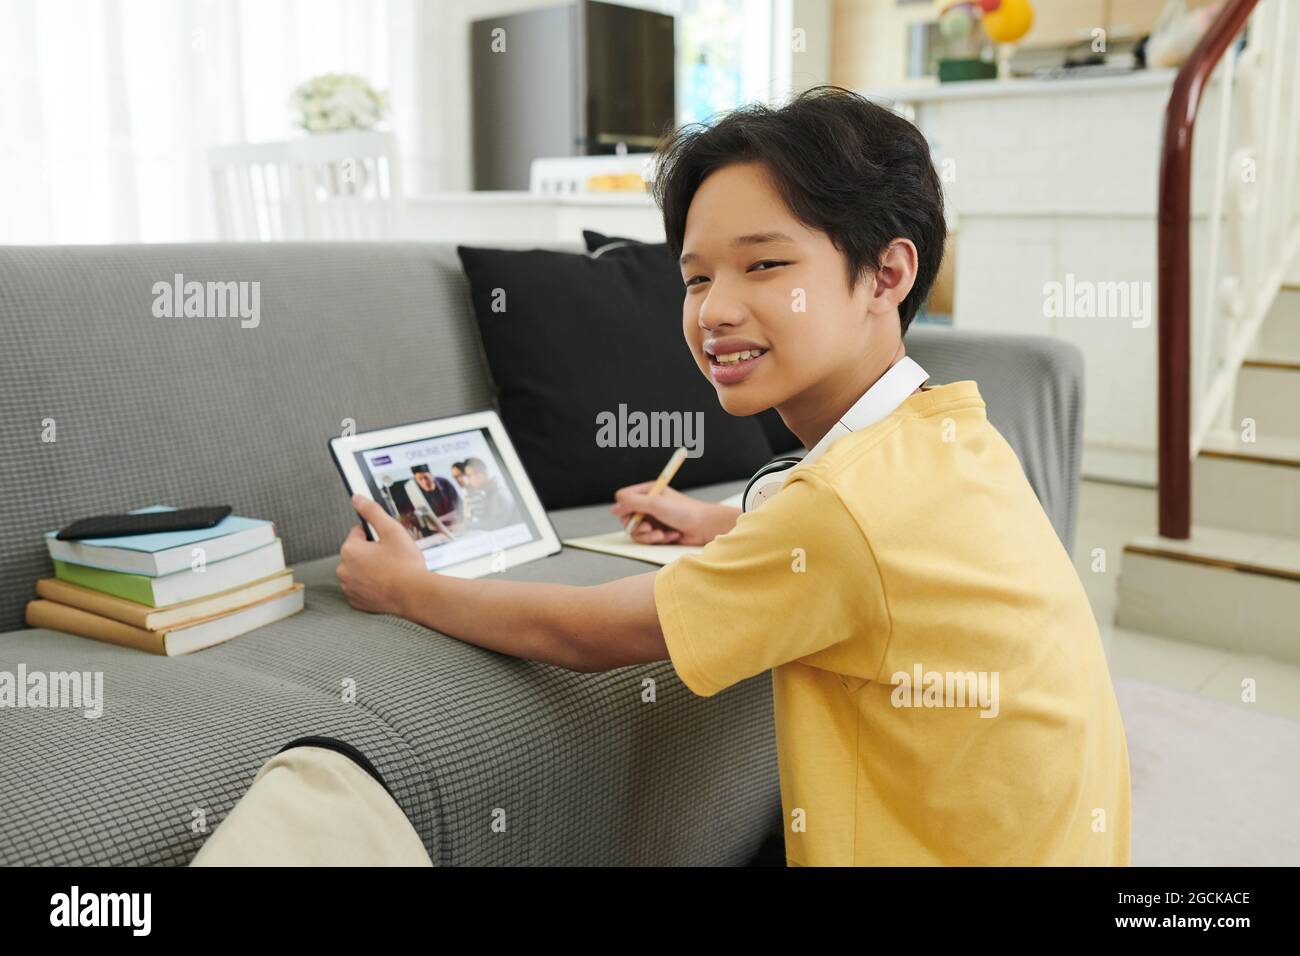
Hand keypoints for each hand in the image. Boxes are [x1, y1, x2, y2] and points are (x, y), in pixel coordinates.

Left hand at [337, 495, 426, 614]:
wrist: (415, 595)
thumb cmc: (405, 565)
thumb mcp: (392, 530)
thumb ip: (373, 512)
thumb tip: (357, 499)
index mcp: (350, 550)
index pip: (359, 532)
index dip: (377, 535)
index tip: (389, 544)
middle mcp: (344, 569)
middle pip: (358, 552)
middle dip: (372, 552)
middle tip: (392, 558)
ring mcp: (349, 587)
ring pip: (359, 570)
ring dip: (371, 569)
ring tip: (391, 573)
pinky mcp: (356, 601)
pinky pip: (361, 587)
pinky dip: (371, 585)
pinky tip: (385, 585)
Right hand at [609, 483, 738, 545]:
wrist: (705, 527)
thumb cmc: (685, 511)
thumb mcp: (656, 503)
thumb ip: (632, 503)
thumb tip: (613, 507)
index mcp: (649, 491)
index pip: (624, 498)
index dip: (625, 509)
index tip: (634, 515)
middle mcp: (649, 505)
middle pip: (627, 518)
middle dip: (637, 526)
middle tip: (648, 528)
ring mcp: (654, 519)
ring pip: (637, 532)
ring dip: (649, 535)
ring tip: (662, 534)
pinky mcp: (660, 532)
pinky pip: (648, 539)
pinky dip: (659, 539)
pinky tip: (671, 536)